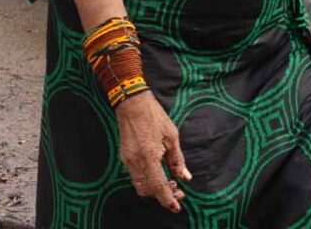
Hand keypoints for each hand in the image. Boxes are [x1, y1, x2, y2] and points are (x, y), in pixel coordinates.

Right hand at [116, 91, 190, 211]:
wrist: (132, 104)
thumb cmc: (154, 116)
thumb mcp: (172, 136)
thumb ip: (177, 160)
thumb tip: (185, 177)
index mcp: (149, 156)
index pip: (158, 187)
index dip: (167, 199)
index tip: (176, 206)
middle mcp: (136, 162)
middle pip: (148, 190)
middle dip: (162, 195)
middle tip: (178, 190)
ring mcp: (128, 161)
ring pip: (140, 185)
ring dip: (154, 189)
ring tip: (169, 181)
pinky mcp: (125, 157)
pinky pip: (135, 176)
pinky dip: (147, 180)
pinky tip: (158, 172)